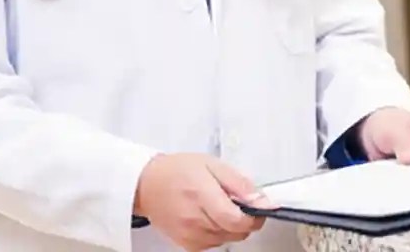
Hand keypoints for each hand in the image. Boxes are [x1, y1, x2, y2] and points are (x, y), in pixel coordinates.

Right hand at [134, 153, 274, 251]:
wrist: (147, 185)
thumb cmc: (177, 171)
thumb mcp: (213, 165)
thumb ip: (240, 183)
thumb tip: (262, 200)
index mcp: (203, 196)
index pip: (237, 221)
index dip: (254, 217)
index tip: (259, 207)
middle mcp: (195, 221)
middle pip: (236, 232)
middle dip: (245, 219)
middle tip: (238, 202)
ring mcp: (190, 235)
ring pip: (228, 240)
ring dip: (232, 226)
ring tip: (220, 206)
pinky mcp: (187, 244)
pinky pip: (214, 245)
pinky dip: (219, 233)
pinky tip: (211, 217)